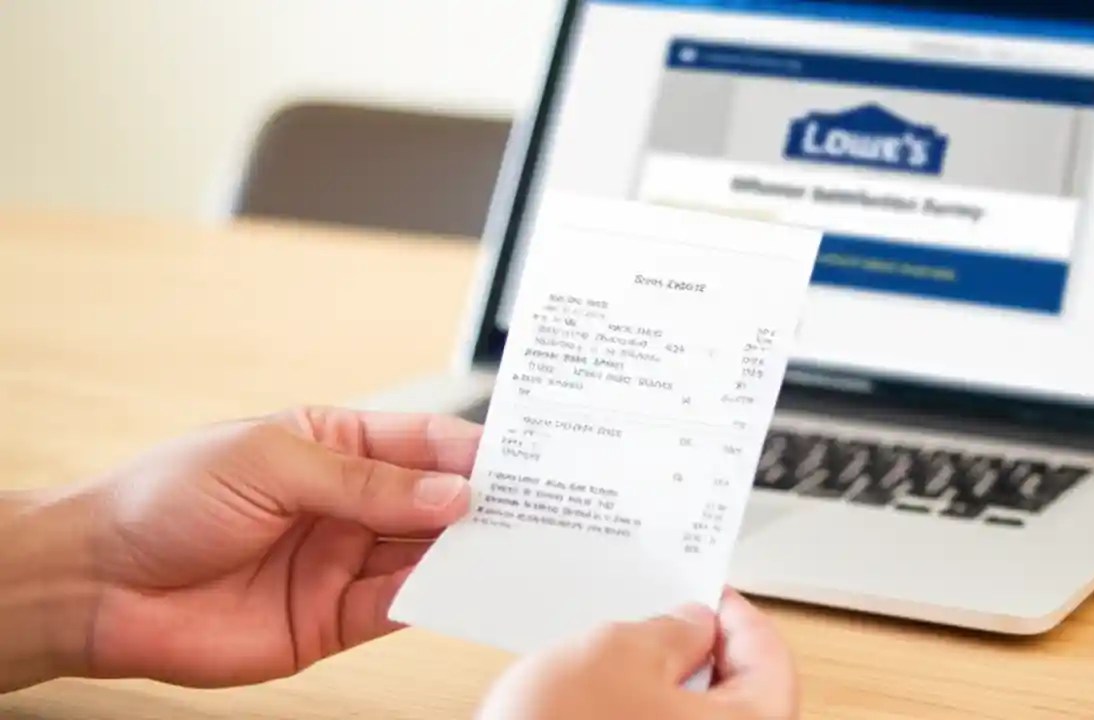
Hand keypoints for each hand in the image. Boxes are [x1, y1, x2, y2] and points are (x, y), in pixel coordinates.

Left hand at [0, 408, 479, 690]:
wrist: (95, 586)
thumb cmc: (163, 500)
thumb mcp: (272, 464)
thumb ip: (367, 484)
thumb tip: (449, 494)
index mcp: (333, 445)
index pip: (421, 442)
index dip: (471, 450)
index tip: (519, 461)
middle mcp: (346, 504)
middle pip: (433, 502)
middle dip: (481, 504)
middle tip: (532, 510)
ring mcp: (341, 561)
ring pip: (424, 555)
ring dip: (465, 553)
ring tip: (508, 549)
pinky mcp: (332, 620)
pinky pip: (397, 606)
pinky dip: (432, 599)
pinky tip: (457, 589)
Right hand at [477, 590, 797, 719]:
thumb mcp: (620, 651)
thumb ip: (672, 629)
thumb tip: (692, 626)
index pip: (770, 657)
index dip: (735, 613)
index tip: (705, 591)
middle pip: (737, 694)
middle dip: (695, 651)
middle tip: (659, 618)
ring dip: (659, 687)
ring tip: (615, 659)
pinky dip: (637, 716)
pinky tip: (596, 700)